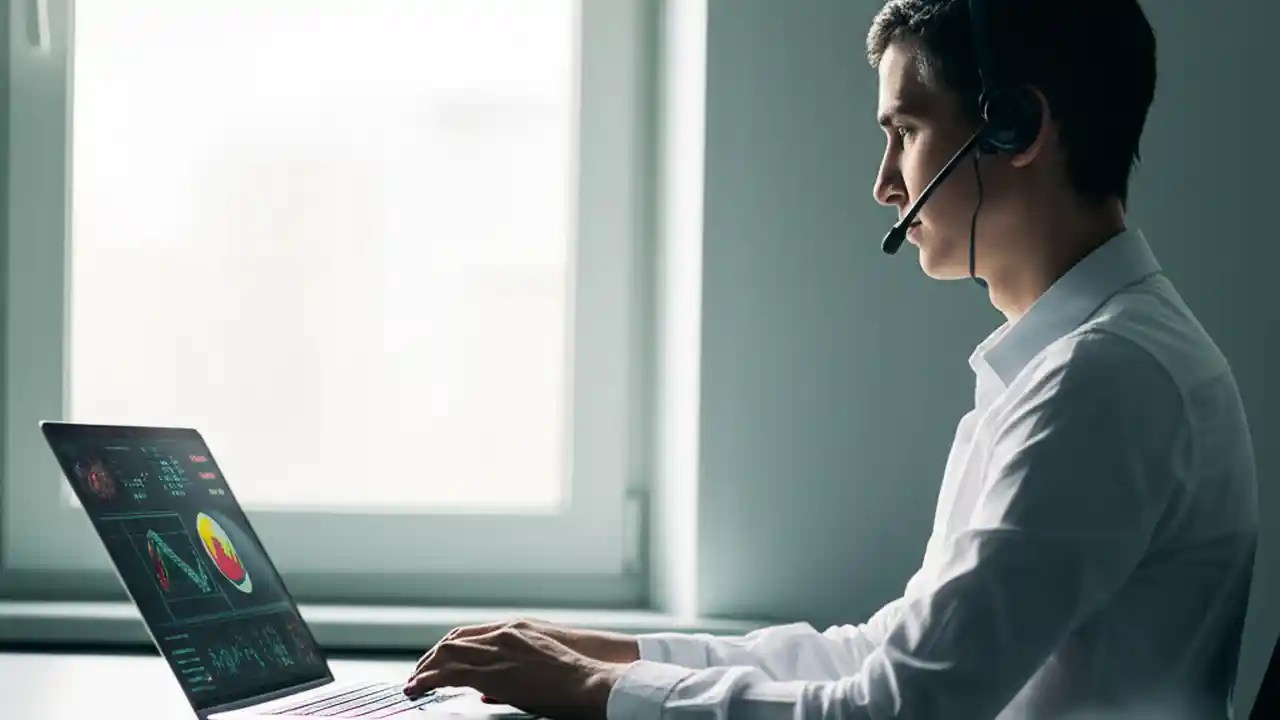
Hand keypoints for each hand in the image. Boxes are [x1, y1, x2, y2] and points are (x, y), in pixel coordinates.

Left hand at [403, 625, 625, 719]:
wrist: (588, 680)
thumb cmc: (573, 677)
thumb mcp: (541, 663)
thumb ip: (512, 671)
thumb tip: (485, 693)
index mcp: (515, 628)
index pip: (469, 634)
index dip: (448, 647)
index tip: (436, 661)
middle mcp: (502, 635)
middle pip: (454, 641)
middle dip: (432, 657)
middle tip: (418, 673)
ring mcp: (496, 651)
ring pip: (447, 654)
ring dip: (425, 668)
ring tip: (413, 683)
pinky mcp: (492, 672)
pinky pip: (449, 674)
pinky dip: (428, 680)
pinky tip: (419, 688)